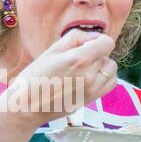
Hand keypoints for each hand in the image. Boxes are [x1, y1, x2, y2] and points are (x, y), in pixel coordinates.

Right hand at [0, 28, 116, 125]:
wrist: (28, 105)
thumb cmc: (35, 76)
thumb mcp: (52, 50)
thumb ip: (75, 38)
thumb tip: (94, 36)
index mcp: (78, 59)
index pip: (107, 43)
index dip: (99, 40)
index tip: (88, 43)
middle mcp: (90, 75)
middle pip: (107, 55)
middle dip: (96, 53)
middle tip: (79, 58)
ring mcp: (93, 89)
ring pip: (111, 69)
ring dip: (102, 66)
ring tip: (84, 68)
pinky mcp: (93, 99)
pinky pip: (111, 83)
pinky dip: (105, 78)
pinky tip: (90, 77)